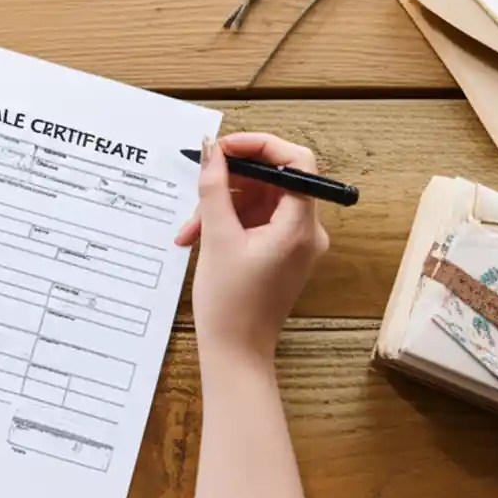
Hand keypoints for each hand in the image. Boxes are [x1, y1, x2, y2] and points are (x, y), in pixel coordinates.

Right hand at [175, 133, 328, 363]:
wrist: (236, 351)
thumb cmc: (230, 304)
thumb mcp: (216, 238)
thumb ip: (214, 188)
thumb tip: (211, 150)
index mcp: (300, 225)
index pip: (295, 161)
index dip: (259, 146)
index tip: (223, 148)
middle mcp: (307, 231)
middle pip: (274, 180)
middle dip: (231, 181)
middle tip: (199, 186)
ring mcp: (295, 242)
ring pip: (260, 200)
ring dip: (223, 205)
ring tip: (190, 228)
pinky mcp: (281, 253)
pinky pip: (257, 221)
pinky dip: (229, 222)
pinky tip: (200, 236)